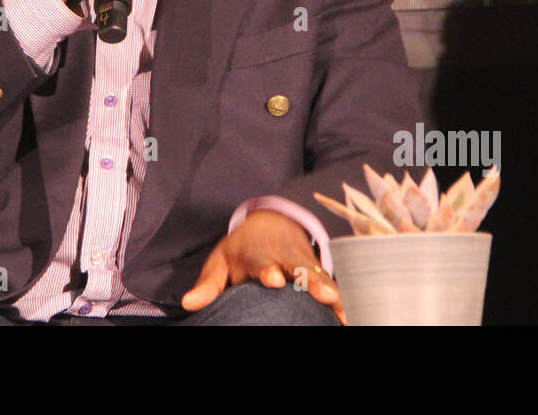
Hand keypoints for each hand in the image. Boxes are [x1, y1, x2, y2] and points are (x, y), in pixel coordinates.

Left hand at [181, 210, 345, 324]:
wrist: (273, 222)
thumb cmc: (243, 250)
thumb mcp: (221, 261)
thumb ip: (208, 284)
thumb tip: (189, 304)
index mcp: (258, 254)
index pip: (262, 261)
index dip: (267, 269)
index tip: (271, 279)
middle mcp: (285, 256)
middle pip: (298, 267)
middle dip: (308, 279)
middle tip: (320, 294)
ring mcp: (304, 263)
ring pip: (319, 275)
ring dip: (329, 289)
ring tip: (339, 305)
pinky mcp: (318, 271)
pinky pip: (331, 284)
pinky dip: (340, 298)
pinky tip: (348, 316)